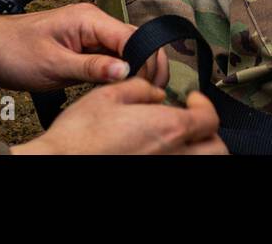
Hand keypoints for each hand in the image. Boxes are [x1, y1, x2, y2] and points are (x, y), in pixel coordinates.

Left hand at [0, 3, 169, 91]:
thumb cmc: (12, 51)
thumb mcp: (53, 65)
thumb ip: (91, 68)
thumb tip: (126, 70)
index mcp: (89, 19)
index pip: (132, 36)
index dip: (145, 59)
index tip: (148, 83)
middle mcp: (94, 23)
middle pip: (134, 42)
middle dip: (145, 65)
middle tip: (148, 91)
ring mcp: (90, 34)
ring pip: (124, 51)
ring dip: (132, 70)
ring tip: (135, 91)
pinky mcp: (84, 47)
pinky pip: (109, 58)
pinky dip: (117, 72)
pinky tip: (118, 87)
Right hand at [12, 78, 225, 154]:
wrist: (56, 163)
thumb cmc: (78, 136)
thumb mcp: (108, 94)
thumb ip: (141, 89)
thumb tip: (155, 94)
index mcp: (168, 128)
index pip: (209, 118)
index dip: (204, 105)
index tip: (192, 99)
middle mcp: (173, 155)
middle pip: (215, 148)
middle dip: (209, 132)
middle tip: (193, 121)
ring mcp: (163, 170)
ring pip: (202, 163)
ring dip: (199, 150)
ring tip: (183, 141)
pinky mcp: (149, 182)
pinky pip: (180, 171)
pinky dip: (179, 160)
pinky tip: (162, 152)